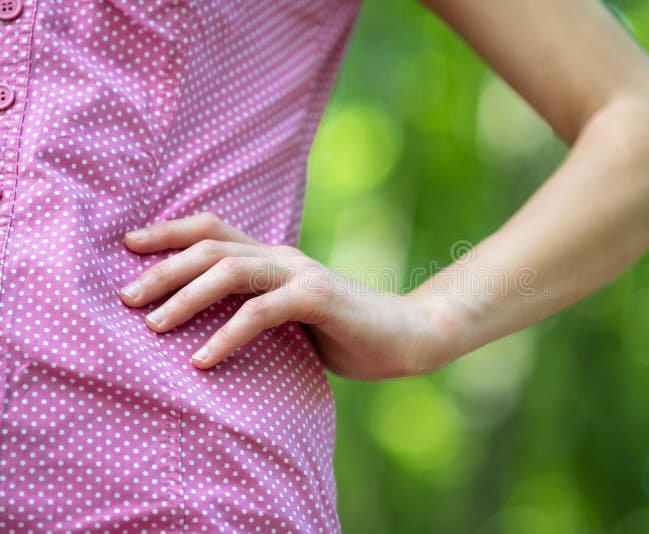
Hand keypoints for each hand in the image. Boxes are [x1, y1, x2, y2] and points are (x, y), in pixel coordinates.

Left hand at [119, 212, 442, 379]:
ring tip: (153, 326)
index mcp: (274, 256)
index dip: (169, 232)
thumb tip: (204, 329)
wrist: (406, 336)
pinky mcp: (319, 298)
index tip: (128, 246)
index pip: (213, 230)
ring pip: (232, 270)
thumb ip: (256, 310)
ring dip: (186, 296)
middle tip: (126, 298)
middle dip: (163, 268)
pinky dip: (228, 334)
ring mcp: (301, 274)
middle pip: (212, 246)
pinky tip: (203, 359)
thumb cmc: (344, 332)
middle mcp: (283, 256)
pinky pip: (263, 311)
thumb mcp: (290, 317)